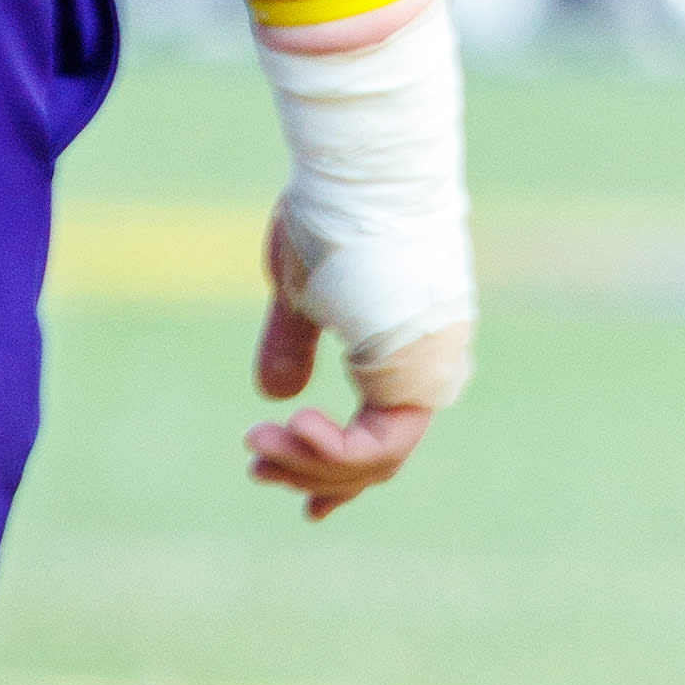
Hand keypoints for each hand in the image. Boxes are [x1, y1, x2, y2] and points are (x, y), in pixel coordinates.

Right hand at [246, 203, 451, 520]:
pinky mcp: (421, 365)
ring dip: (313, 465)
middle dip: (312, 474)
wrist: (355, 173)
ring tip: (261, 447)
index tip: (308, 512)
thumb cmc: (331, 217)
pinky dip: (338, 453)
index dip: (343, 476)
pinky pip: (385, 440)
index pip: (383, 436)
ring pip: (380, 458)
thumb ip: (294, 343)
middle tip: (256, 464)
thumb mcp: (301, 291)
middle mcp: (424, 364)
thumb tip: (276, 397)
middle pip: (380, 459)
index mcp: (401, 350)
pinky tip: (292, 430)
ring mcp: (427, 366)